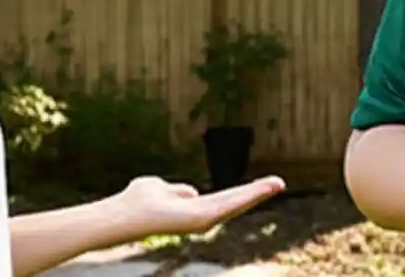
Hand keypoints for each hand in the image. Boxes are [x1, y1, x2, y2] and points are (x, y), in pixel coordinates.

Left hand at [109, 174, 285, 240]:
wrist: (124, 215)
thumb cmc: (135, 203)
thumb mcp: (160, 188)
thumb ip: (176, 190)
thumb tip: (190, 192)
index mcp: (192, 210)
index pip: (223, 200)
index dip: (242, 193)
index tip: (263, 186)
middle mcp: (200, 217)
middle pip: (234, 201)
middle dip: (257, 193)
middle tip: (280, 183)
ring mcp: (203, 219)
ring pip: (235, 201)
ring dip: (258, 193)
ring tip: (277, 183)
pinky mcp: (204, 219)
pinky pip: (231, 202)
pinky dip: (250, 194)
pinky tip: (263, 188)